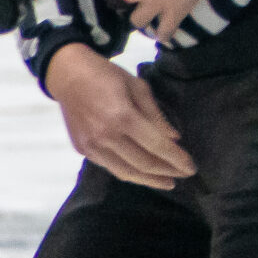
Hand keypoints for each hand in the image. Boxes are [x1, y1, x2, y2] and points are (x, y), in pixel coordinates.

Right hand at [44, 44, 196, 189]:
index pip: (157, 146)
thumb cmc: (105, 74)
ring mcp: (91, 145)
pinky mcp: (82, 149)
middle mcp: (106, 136)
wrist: (67, 74)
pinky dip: (128, 171)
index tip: (191, 167)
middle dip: (167, 172)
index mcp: (122, 116)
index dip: (177, 159)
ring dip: (149, 180)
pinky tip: (141, 172)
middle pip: (143, 164)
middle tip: (182, 175)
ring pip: (125, 172)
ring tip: (166, 182)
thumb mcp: (137, 86)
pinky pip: (110, 166)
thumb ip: (155, 115)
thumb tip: (173, 138)